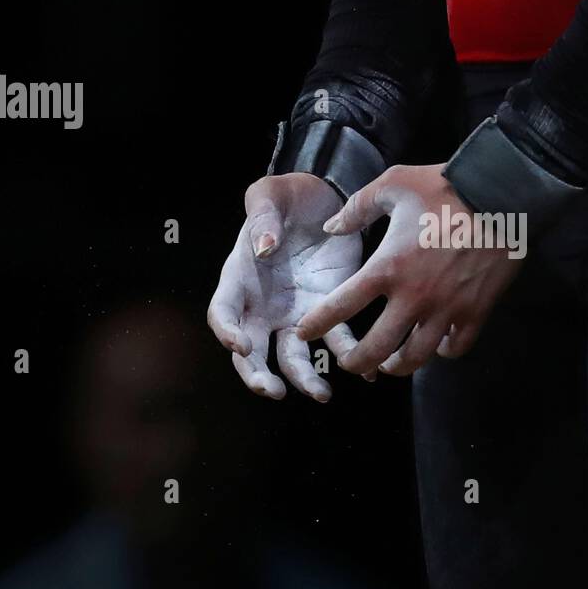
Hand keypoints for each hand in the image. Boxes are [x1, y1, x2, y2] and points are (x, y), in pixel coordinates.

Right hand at [207, 172, 366, 400]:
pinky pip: (336, 341)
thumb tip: (261, 247)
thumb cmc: (289, 196)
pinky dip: (349, 357)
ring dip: (304, 379)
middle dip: (258, 374)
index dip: (227, 332)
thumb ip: (261, 217)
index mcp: (240, 278)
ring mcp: (296, 312)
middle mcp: (263, 304)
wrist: (328, 197)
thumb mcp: (270, 194)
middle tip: (274, 391)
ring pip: (293, 357)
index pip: (223, 313)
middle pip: (251, 350)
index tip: (241, 345)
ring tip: (322, 394)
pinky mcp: (329, 310)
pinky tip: (364, 371)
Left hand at [296, 164, 523, 376]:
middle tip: (349, 362)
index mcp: (387, 268)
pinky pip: (455, 347)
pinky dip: (442, 352)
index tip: (304, 332)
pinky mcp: (475, 312)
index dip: (316, 325)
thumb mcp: (394, 184)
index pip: (340, 307)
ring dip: (397, 366)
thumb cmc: (445, 187)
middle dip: (355, 363)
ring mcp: (446, 309)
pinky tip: (436, 345)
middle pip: (375, 350)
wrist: (503, 195)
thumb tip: (332, 227)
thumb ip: (357, 207)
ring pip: (415, 358)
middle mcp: (413, 297)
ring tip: (390, 363)